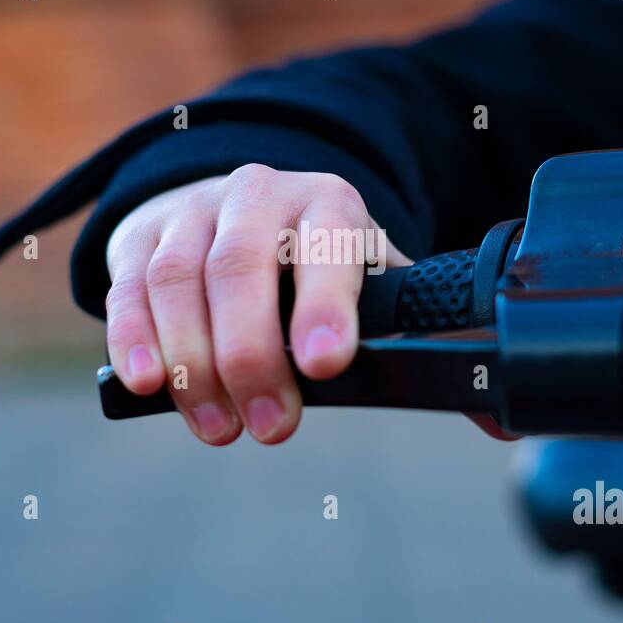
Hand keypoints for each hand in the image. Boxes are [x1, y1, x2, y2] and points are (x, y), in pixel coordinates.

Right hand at [103, 164, 409, 444]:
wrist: (243, 215)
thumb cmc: (321, 272)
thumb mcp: (374, 284)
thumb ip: (418, 333)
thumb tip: (495, 404)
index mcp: (328, 202)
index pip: (326, 244)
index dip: (324, 304)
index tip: (326, 365)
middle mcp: (257, 193)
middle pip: (239, 266)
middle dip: (252, 355)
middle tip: (272, 426)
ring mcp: (192, 210)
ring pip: (177, 280)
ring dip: (193, 363)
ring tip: (221, 429)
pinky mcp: (141, 237)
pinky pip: (127, 289)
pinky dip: (133, 338)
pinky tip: (147, 385)